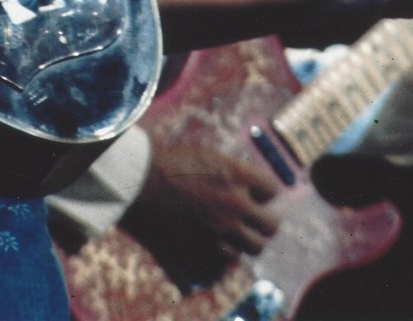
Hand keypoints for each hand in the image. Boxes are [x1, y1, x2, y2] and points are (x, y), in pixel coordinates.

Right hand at [135, 141, 279, 259]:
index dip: (263, 191)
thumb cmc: (169, 161)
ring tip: (235, 231)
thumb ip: (233, 171)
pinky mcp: (207, 247)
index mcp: (236, 174)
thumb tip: (250, 185)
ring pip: (255, 246)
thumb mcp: (207, 155)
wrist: (140, 181)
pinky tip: (217, 241)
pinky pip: (231, 258)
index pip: (272, 189)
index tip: (255, 192)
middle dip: (263, 220)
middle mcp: (235, 202)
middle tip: (252, 217)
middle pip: (271, 224)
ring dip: (247, 238)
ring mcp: (222, 228)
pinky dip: (227, 251)